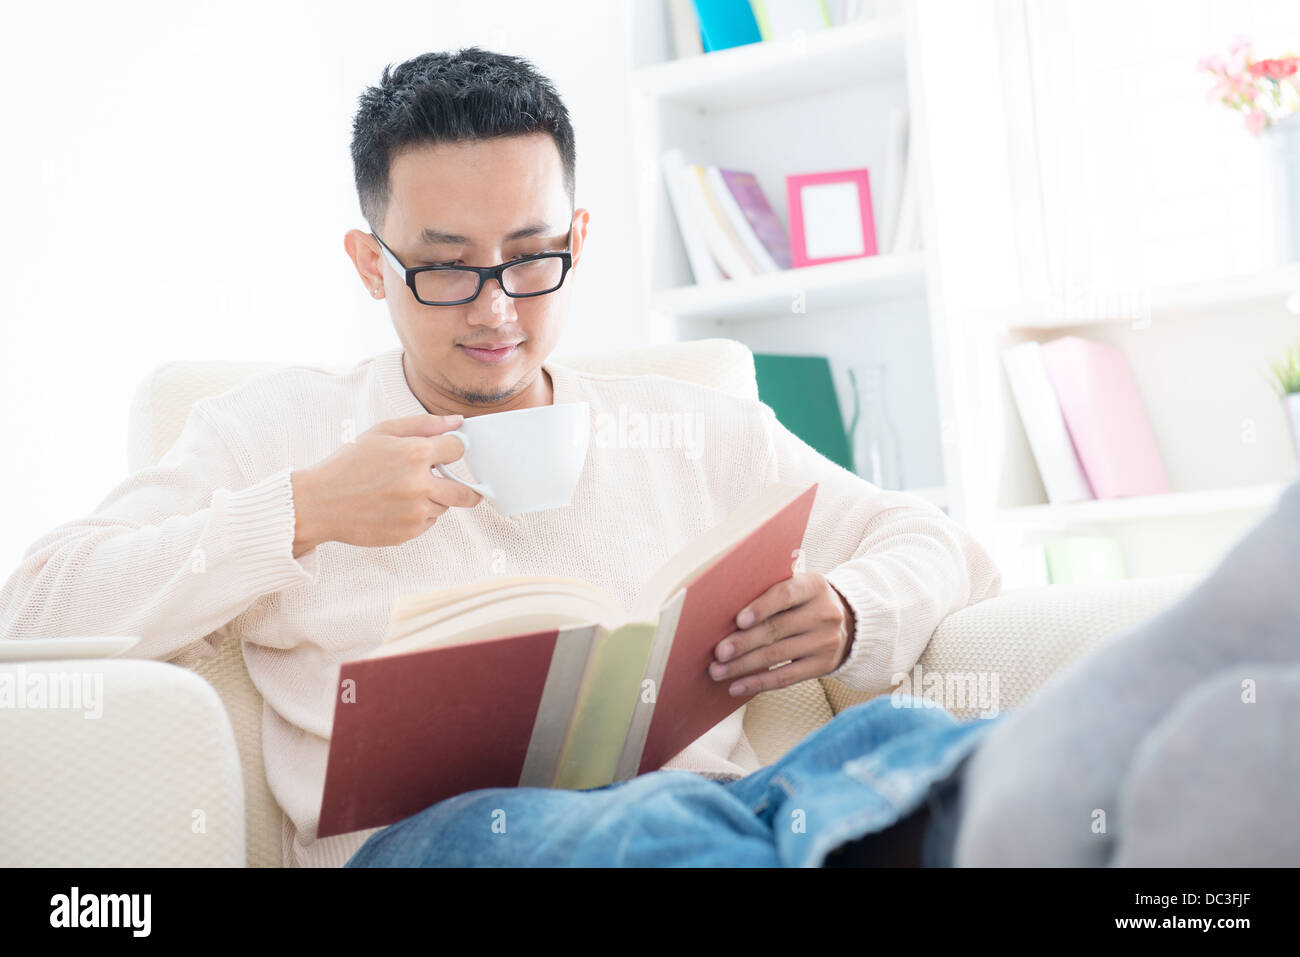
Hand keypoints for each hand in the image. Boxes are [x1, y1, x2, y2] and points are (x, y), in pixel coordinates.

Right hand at [290, 413, 483, 554]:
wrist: (320, 503)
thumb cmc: (348, 464)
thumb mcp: (382, 433)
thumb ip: (423, 425)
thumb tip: (457, 422)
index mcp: (415, 454)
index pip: (458, 449)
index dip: (451, 448)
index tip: (444, 451)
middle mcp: (420, 485)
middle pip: (465, 492)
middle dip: (463, 486)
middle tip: (445, 481)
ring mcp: (415, 513)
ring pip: (444, 507)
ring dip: (433, 499)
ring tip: (402, 491)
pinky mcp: (409, 533)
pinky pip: (428, 522)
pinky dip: (418, 514)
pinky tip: (393, 506)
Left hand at [709, 571, 855, 695]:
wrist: (848, 624)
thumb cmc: (804, 602)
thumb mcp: (798, 587)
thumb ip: (770, 593)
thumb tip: (724, 612)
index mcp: (814, 586)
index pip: (786, 594)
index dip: (762, 607)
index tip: (739, 621)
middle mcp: (824, 613)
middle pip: (777, 629)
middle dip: (743, 642)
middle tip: (718, 652)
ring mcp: (825, 642)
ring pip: (777, 655)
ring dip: (743, 665)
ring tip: (718, 671)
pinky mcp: (823, 665)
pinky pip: (786, 677)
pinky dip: (758, 683)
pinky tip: (736, 686)